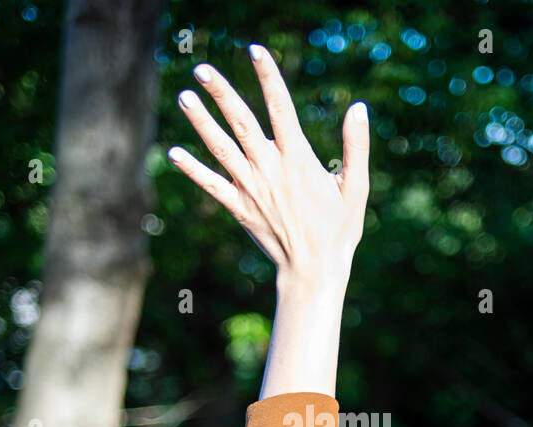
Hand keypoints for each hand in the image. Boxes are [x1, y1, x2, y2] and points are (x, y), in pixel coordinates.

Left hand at [168, 44, 369, 287]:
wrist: (313, 270)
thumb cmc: (339, 229)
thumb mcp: (356, 187)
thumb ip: (356, 146)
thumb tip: (358, 108)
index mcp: (298, 158)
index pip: (280, 107)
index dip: (267, 76)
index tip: (255, 50)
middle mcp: (269, 169)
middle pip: (241, 122)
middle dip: (222, 93)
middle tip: (202, 69)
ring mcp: (251, 188)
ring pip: (221, 148)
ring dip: (201, 122)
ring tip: (184, 97)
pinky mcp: (239, 208)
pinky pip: (211, 185)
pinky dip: (192, 169)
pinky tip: (174, 152)